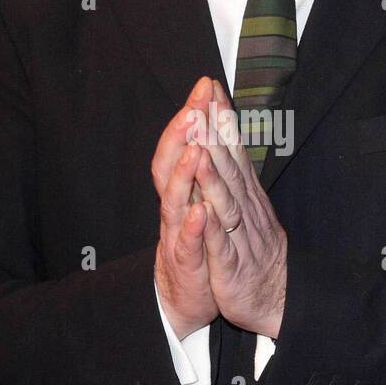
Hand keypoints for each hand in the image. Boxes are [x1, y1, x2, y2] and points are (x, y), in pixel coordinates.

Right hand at [153, 79, 218, 339]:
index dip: (193, 114)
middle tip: (195, 104)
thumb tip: (213, 127)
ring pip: (174, 199)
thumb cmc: (197, 247)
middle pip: (172, 162)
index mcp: (182, 189)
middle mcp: (174, 206)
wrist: (187, 300)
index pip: (183, 143)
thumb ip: (203, 167)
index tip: (208, 84)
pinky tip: (200, 211)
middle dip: (183, 133)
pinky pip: (186, 243)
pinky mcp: (184, 262)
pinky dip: (192, 226)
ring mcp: (175, 233)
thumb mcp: (200, 202)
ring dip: (184, 173)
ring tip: (195, 148)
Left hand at [194, 80, 287, 337]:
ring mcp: (240, 236)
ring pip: (225, 201)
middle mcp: (245, 210)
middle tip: (203, 101)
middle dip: (214, 134)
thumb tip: (228, 140)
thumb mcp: (250, 210)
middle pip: (229, 166)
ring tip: (199, 147)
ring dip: (212, 175)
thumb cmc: (259, 254)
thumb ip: (239, 177)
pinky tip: (200, 209)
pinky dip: (210, 226)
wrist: (280, 300)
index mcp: (246, 196)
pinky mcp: (232, 265)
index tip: (210, 87)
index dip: (221, 119)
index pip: (233, 150)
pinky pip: (220, 243)